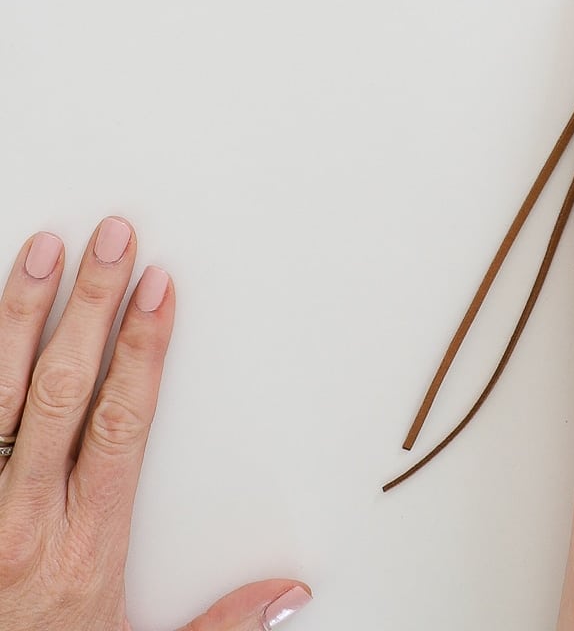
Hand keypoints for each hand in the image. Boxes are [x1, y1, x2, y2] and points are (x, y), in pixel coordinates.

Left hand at [0, 218, 310, 630]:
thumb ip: (218, 623)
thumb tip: (290, 594)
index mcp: (85, 540)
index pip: (122, 418)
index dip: (144, 346)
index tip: (157, 288)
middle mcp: (21, 516)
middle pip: (62, 386)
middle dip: (90, 301)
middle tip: (110, 239)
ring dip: (18, 315)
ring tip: (40, 251)